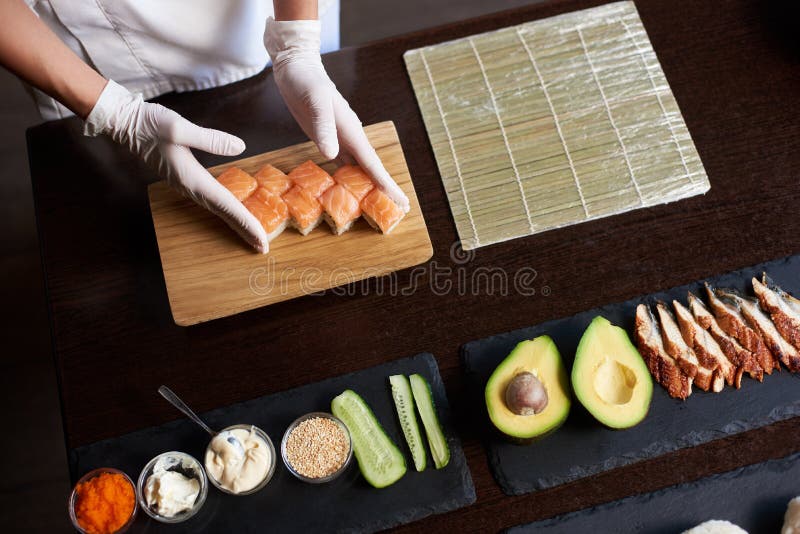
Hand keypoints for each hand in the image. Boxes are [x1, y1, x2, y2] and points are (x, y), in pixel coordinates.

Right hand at [83, 81, 269, 252]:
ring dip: (237, 224)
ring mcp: (188, 186)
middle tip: (263, 247)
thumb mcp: (180, 128)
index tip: (261, 238)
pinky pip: (212, 201)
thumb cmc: (151, 125)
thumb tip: (240, 147)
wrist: (127, 125)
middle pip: (224, 214)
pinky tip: (235, 214)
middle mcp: (192, 188)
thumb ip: (211, 140)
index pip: (226, 205)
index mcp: (193, 179)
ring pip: (218, 210)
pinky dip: (227, 211)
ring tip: (254, 236)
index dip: (246, 222)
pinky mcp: (186, 180)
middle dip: (245, 231)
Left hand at [265, 18, 409, 211]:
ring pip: (358, 168)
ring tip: (378, 205)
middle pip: (370, 169)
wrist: (297, 68)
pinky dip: (347, 178)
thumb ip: (324, 128)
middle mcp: (350, 138)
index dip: (386, 184)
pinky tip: (346, 190)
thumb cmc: (306, 82)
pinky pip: (341, 164)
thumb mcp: (315, 103)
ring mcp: (339, 140)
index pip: (372, 164)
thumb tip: (332, 156)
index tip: (401, 201)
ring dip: (367, 186)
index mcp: (351, 131)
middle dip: (384, 189)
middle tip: (399, 210)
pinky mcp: (327, 140)